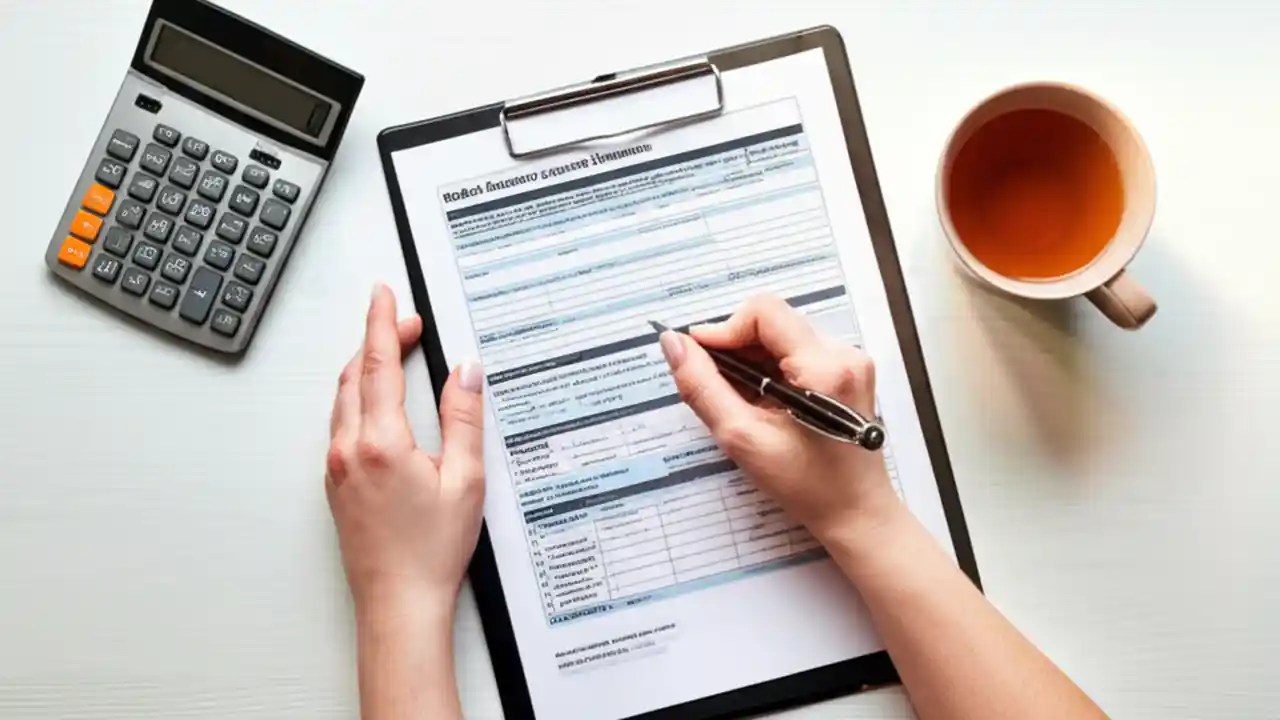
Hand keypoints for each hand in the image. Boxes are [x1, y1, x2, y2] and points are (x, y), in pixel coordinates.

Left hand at [326, 285, 485, 612]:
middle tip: (405, 321)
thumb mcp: (465, 480)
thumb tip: (466, 372)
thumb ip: (464, 419)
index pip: (377, 364)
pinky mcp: (335, 485)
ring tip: (392, 353)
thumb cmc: (430, 553)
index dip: (382, 322)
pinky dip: (357, 398)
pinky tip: (377, 401)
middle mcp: (348, 451)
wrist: (398, 605)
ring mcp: (336, 469)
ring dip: (364, 368)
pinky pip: (340, 424)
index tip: (384, 295)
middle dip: (377, 339)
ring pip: (343, 399)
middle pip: (354, 375)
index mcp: (381, 443)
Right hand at [659, 294, 898, 543]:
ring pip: (782, 334)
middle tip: (716, 382)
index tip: (697, 354)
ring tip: (740, 398)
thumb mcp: (743, 438)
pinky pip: (797, 350)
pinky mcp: (847, 371)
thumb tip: (673, 344)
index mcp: (825, 368)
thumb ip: (702, 386)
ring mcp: (849, 361)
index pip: (764, 311)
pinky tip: (762, 400)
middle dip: (736, 346)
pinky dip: (771, 368)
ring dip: (752, 358)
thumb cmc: (807, 485)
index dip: (724, 328)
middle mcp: (844, 354)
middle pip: (773, 320)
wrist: (855, 511)